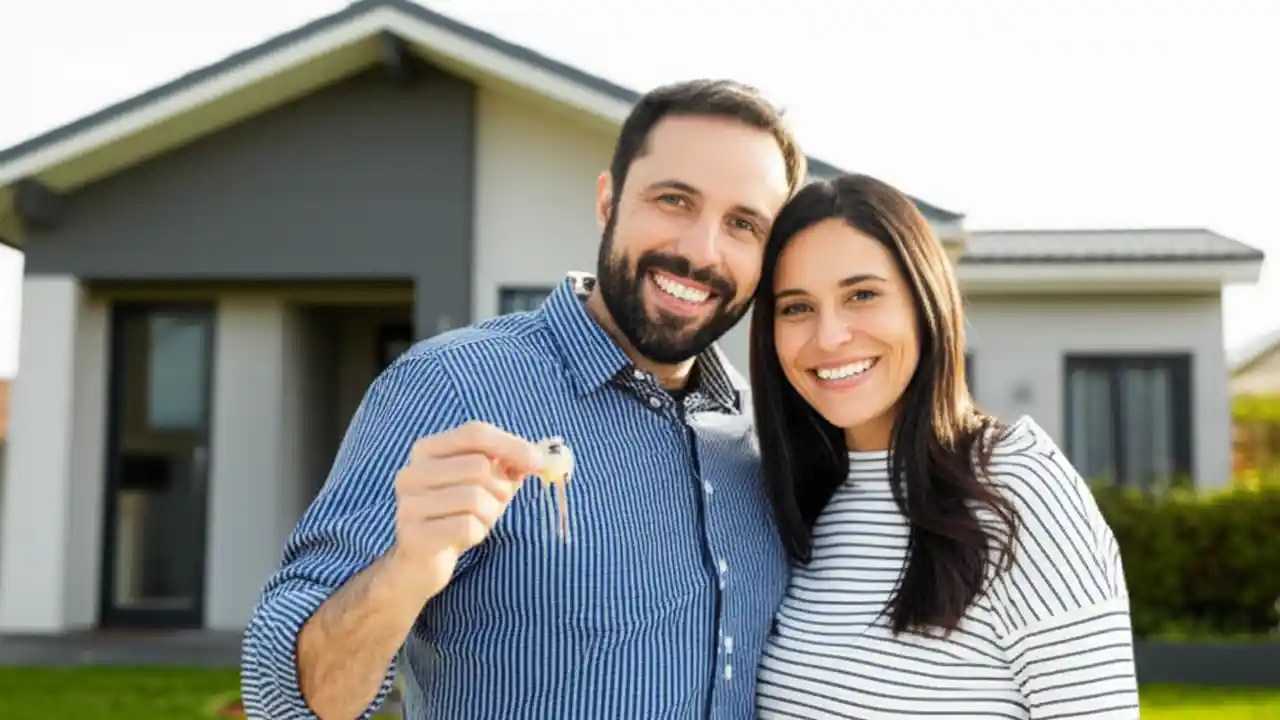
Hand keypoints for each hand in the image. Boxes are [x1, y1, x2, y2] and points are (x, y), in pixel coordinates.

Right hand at [389, 421, 542, 598]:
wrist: (420, 562)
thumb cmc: (457, 514)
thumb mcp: (485, 484)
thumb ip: (508, 464)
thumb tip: (540, 457)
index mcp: (428, 449)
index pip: (475, 432)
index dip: (511, 445)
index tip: (539, 462)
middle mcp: (412, 472)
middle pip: (479, 466)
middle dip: (499, 489)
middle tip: (494, 505)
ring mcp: (408, 503)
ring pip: (475, 498)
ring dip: (489, 514)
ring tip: (478, 522)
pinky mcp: (413, 534)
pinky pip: (466, 526)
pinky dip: (477, 533)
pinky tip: (464, 538)